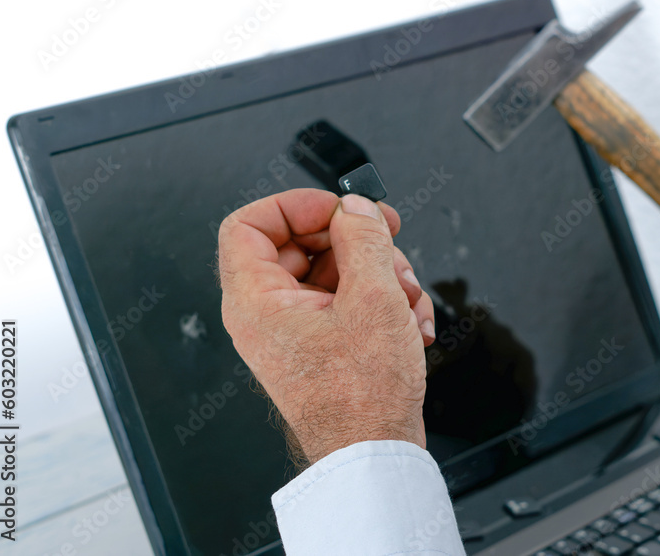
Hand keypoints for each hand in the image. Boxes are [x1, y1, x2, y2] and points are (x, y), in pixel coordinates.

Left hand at [217, 190, 434, 463]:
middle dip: (356, 241)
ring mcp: (297, 331)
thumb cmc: (361, 397)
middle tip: (390, 236)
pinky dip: (383, 302)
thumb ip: (362, 238)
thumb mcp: (371, 297)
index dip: (294, 205)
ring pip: (334, 272)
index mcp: (257, 301)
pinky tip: (411, 321)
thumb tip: (355, 208)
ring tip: (408, 296)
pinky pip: (348, 301)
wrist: (375, 455)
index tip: (338, 207)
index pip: (248, 224)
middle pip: (303, 245)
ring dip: (381, 274)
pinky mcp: (324, 345)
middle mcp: (268, 314)